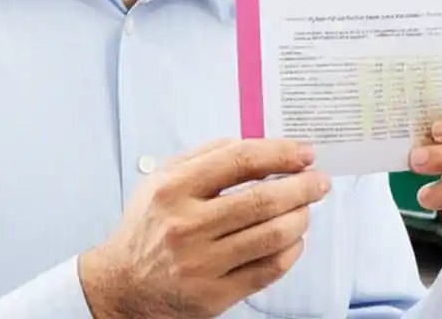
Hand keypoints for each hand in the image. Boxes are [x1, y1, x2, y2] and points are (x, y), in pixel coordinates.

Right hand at [78, 138, 331, 318]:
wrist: (122, 285)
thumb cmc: (149, 227)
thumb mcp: (162, 179)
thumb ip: (206, 156)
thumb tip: (261, 146)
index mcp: (173, 189)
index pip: (240, 161)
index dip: (280, 154)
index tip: (305, 154)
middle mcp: (186, 226)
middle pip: (263, 200)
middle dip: (302, 187)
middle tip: (319, 181)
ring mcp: (201, 264)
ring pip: (272, 236)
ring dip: (300, 218)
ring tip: (307, 209)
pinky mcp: (214, 295)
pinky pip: (268, 270)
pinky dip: (291, 251)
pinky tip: (293, 239)